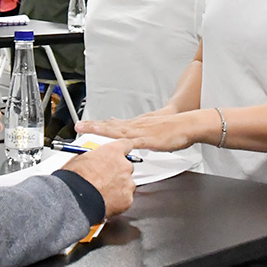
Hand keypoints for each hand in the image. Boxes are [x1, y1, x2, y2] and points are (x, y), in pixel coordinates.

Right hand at [60, 139, 135, 216]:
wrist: (76, 199)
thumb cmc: (75, 179)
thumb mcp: (80, 158)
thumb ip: (94, 157)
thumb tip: (93, 159)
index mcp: (113, 152)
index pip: (126, 144)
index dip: (122, 151)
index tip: (120, 154)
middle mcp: (124, 166)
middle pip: (126, 166)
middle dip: (118, 172)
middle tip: (104, 178)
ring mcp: (128, 183)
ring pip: (127, 184)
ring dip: (118, 187)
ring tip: (102, 192)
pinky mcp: (128, 199)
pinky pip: (125, 198)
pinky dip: (118, 200)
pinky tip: (105, 201)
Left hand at [77, 112, 201, 152]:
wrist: (189, 124)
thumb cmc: (172, 127)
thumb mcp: (150, 124)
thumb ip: (135, 127)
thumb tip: (121, 123)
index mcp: (135, 125)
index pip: (112, 125)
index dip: (97, 125)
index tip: (83, 125)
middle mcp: (136, 126)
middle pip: (111, 127)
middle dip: (94, 126)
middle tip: (78, 126)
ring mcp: (142, 132)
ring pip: (119, 131)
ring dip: (103, 130)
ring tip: (90, 129)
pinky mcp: (151, 139)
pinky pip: (135, 141)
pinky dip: (124, 142)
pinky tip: (115, 143)